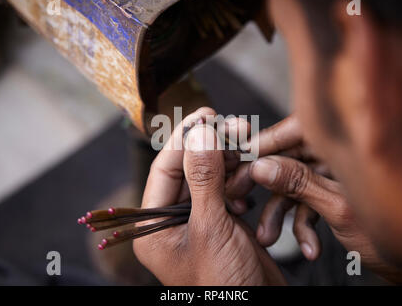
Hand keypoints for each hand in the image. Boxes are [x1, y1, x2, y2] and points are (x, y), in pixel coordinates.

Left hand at [133, 108, 285, 285]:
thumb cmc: (226, 284)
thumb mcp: (211, 229)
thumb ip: (203, 179)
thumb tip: (199, 133)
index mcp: (154, 227)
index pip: (165, 169)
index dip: (185, 139)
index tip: (206, 116)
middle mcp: (172, 221)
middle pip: (187, 169)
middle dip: (210, 146)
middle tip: (234, 127)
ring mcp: (199, 221)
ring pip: (208, 178)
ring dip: (227, 162)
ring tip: (245, 148)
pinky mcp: (222, 224)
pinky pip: (226, 191)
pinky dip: (238, 181)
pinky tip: (248, 179)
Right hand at [226, 115, 401, 282]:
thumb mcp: (340, 207)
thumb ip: (298, 183)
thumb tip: (262, 166)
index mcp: (348, 142)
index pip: (296, 129)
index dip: (263, 143)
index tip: (239, 159)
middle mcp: (341, 153)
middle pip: (289, 157)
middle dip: (265, 184)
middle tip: (240, 198)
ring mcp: (338, 173)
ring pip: (294, 184)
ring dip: (280, 213)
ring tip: (268, 236)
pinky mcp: (335, 193)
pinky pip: (308, 202)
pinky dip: (303, 225)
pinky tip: (308, 246)